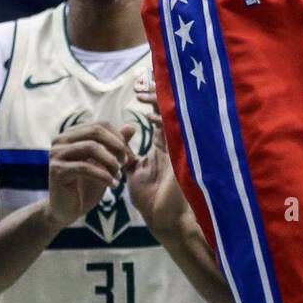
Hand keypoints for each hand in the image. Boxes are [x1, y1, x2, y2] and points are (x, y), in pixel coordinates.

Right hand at [48, 122, 133, 228]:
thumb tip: (132, 126)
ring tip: (119, 175)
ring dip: (111, 162)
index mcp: (72, 134)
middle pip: (96, 132)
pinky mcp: (56, 171)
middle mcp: (60, 140)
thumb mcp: (105, 163)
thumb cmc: (86, 185)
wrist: (67, 210)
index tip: (128, 156)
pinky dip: (104, 176)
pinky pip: (85, 167)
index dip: (119, 138)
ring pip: (91, 147)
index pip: (101, 125)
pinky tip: (113, 185)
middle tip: (125, 163)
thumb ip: (116, 144)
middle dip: (116, 147)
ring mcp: (56, 154)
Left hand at [126, 74, 188, 237]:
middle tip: (142, 82)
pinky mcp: (180, 159)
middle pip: (169, 111)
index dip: (151, 101)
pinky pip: (174, 135)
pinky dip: (163, 124)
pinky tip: (150, 116)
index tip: (138, 87)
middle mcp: (173, 144)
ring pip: (173, 118)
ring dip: (158, 104)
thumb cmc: (151, 199)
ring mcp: (179, 150)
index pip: (159, 116)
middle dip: (156, 95)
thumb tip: (121, 147)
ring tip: (144, 93)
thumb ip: (129, 157)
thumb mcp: (135, 173)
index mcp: (164, 146)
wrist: (162, 220)